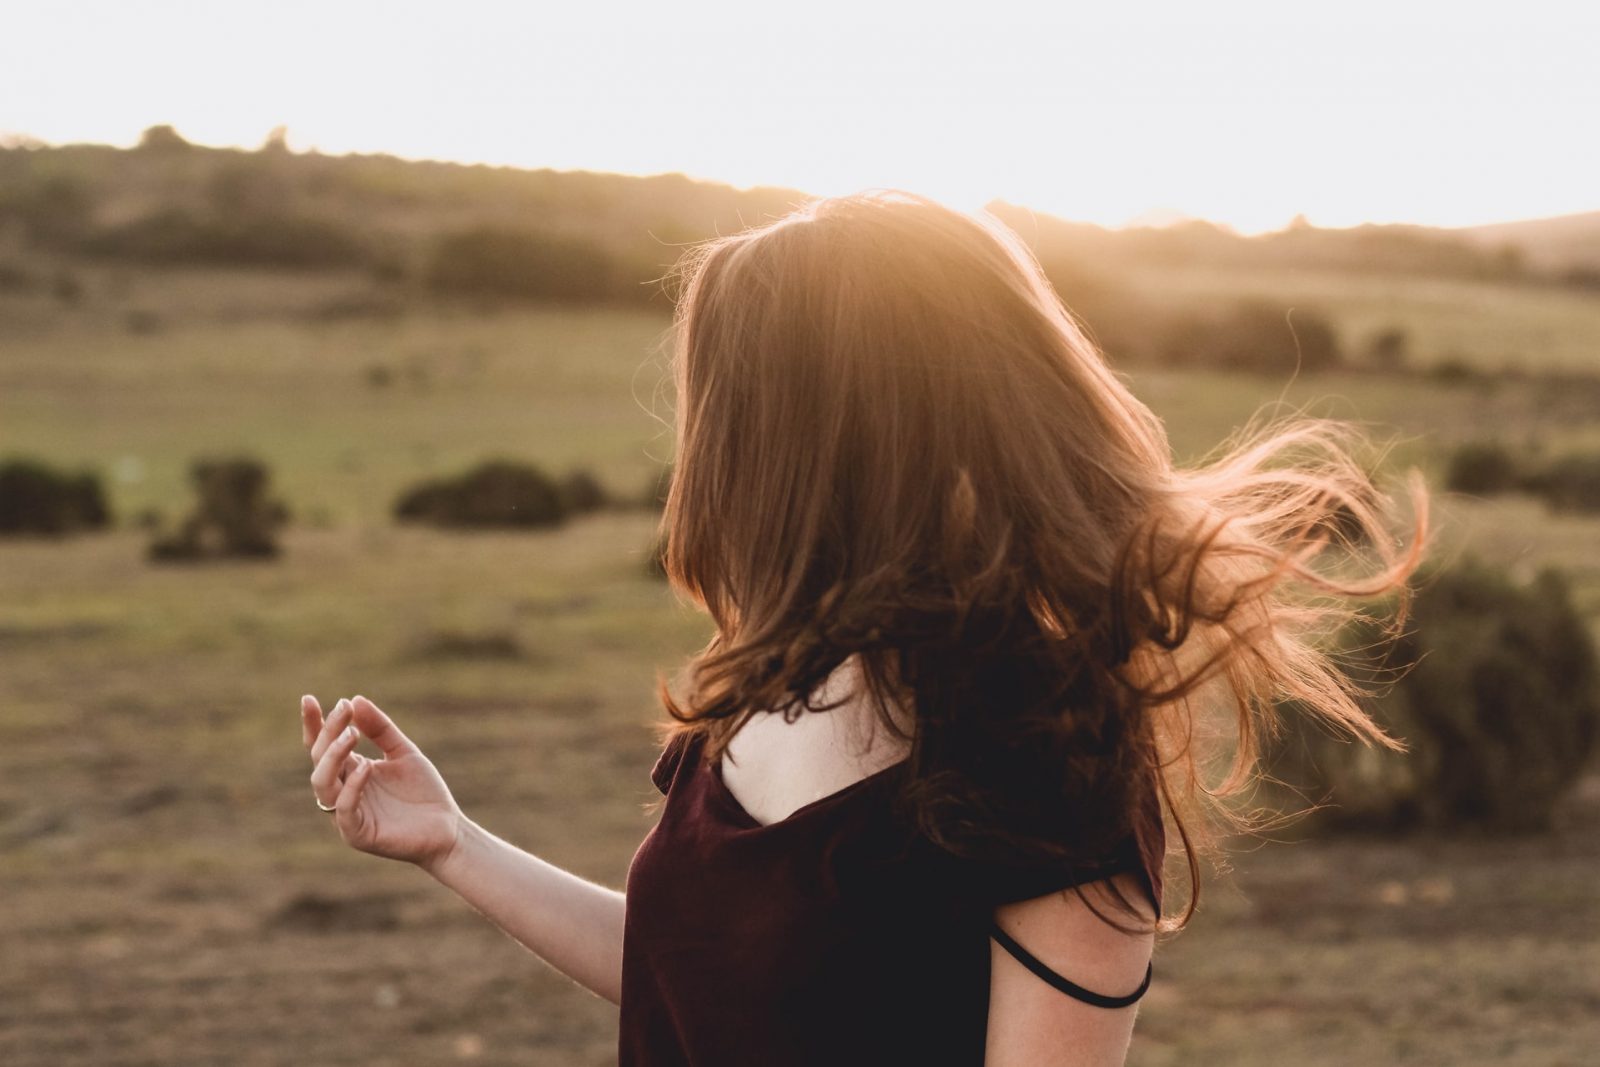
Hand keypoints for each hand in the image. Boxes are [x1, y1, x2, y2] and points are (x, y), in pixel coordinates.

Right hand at [301, 694, 464, 872]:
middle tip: (344, 711)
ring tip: (351, 735)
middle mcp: (343, 791)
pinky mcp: (358, 834)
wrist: (448, 829)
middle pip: (319, 760)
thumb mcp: (404, 752)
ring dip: (333, 756)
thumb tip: (355, 700)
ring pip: (322, 784)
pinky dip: (351, 788)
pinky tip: (366, 767)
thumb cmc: (424, 793)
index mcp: (350, 771)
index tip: (308, 698)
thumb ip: (380, 730)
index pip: (322, 746)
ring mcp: (347, 814)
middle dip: (328, 733)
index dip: (313, 724)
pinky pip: (344, 810)